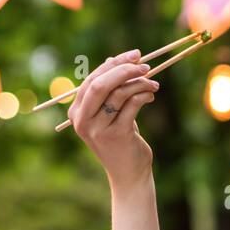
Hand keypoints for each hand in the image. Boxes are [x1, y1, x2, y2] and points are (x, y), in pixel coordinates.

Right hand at [69, 50, 160, 188]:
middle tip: (146, 66)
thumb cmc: (120, 140)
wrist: (128, 173)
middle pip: (100, 83)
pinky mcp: (117, 134)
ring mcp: (99, 129)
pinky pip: (132, 104)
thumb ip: (108, 91)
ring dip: (140, 83)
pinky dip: (144, 95)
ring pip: (119, 93)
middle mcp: (83, 120)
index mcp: (76, 112)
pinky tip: (151, 96)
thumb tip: (112, 60)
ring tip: (153, 84)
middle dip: (125, 70)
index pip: (92, 80)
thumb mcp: (110, 114)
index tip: (135, 55)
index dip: (114, 64)